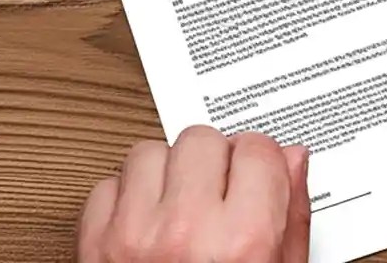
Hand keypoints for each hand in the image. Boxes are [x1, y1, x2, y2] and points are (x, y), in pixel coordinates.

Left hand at [78, 126, 309, 262]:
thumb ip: (291, 216)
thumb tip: (292, 162)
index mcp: (242, 243)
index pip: (258, 150)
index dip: (262, 163)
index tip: (258, 177)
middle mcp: (186, 232)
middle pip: (203, 140)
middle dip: (216, 161)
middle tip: (221, 192)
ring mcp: (133, 237)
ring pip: (150, 151)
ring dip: (167, 172)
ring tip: (180, 206)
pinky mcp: (94, 246)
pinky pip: (107, 186)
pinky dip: (126, 198)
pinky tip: (148, 222)